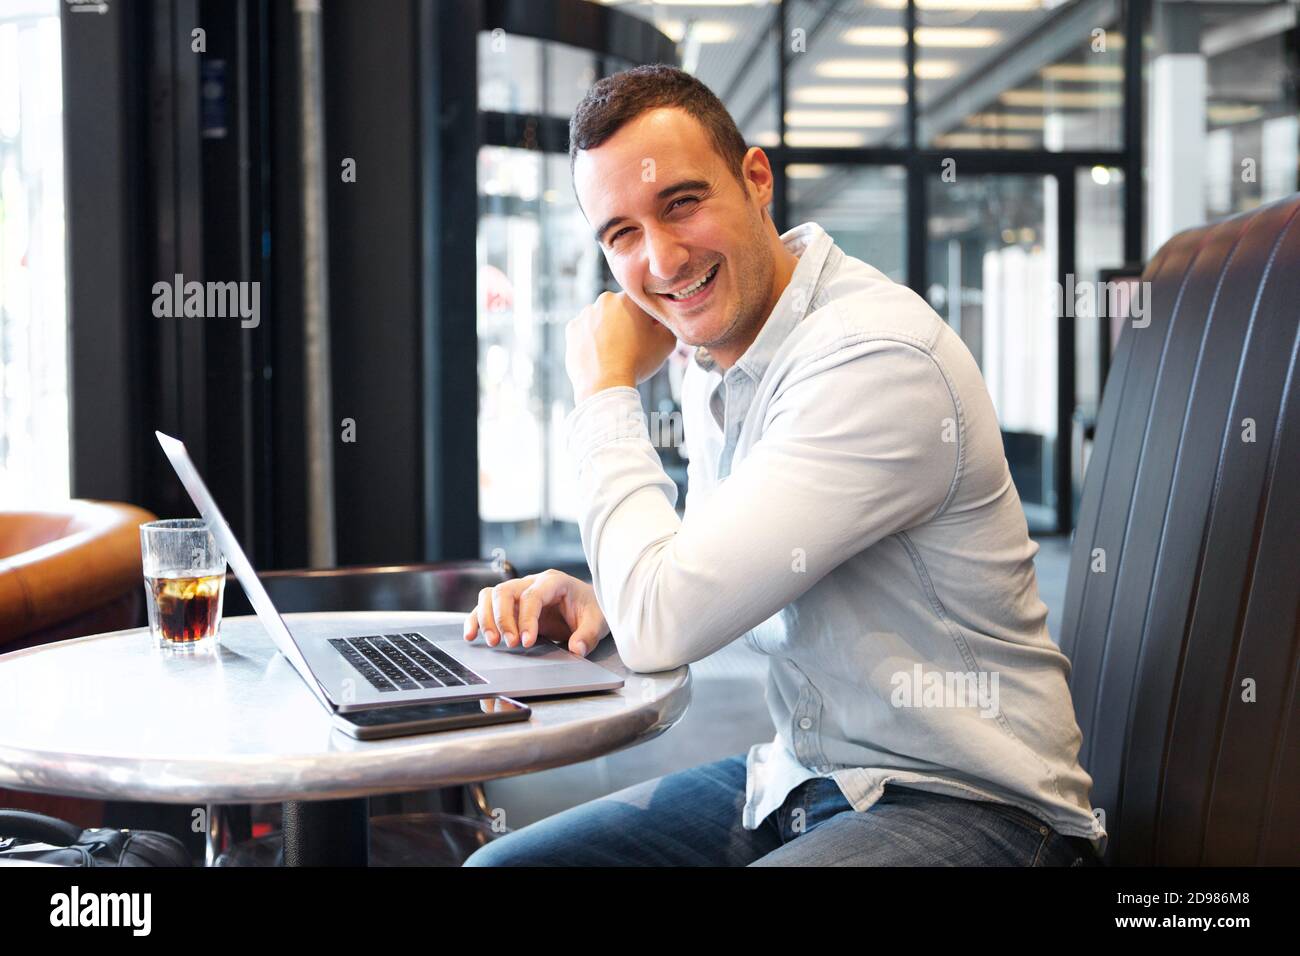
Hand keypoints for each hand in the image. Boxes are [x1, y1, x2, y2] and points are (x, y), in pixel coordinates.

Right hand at [463, 570, 609, 657]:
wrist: (587, 605)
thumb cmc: (592, 609)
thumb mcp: (598, 621)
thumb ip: (588, 635)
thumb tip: (576, 649)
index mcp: (554, 582)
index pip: (532, 596)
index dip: (526, 619)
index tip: (527, 642)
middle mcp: (531, 583)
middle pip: (505, 592)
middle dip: (503, 619)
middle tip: (510, 643)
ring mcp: (518, 592)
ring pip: (491, 596)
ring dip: (486, 618)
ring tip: (491, 642)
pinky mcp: (509, 605)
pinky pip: (486, 606)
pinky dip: (476, 619)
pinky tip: (471, 636)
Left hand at [565, 291, 677, 402]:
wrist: (605, 384)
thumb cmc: (638, 363)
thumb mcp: (666, 342)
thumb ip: (668, 323)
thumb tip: (664, 318)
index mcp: (629, 298)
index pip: (642, 303)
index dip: (647, 320)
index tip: (647, 335)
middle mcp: (605, 300)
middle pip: (619, 309)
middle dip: (625, 322)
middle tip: (631, 345)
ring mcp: (585, 313)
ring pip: (600, 318)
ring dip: (606, 329)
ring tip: (613, 351)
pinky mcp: (572, 328)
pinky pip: (585, 330)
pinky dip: (591, 339)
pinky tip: (599, 353)